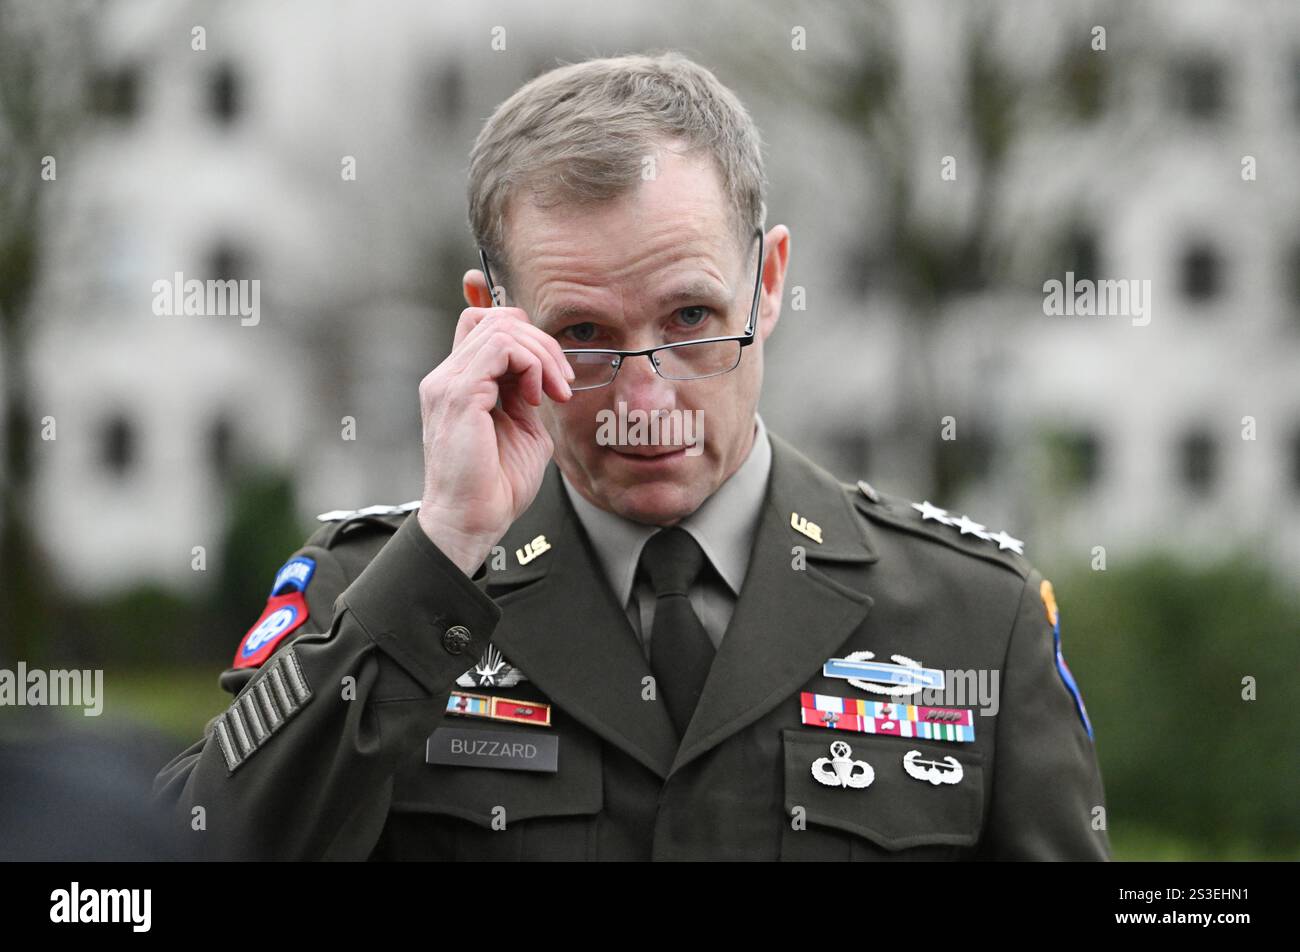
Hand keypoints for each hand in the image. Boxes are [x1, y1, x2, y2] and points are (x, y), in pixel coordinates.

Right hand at [416, 304, 573, 574]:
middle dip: (542, 344)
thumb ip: (526, 394)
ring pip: (501, 328)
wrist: (473, 521)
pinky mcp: (459, 395)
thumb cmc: (495, 486)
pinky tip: (538, 397)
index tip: (552, 369)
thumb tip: (541, 371)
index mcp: (459, 384)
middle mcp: (447, 377)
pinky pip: (501, 348)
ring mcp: (448, 383)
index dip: (521, 330)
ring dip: (541, 354)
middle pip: (496, 320)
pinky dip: (531, 365)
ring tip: (553, 392)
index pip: (480, 324)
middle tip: (562, 384)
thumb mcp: (522, 428)